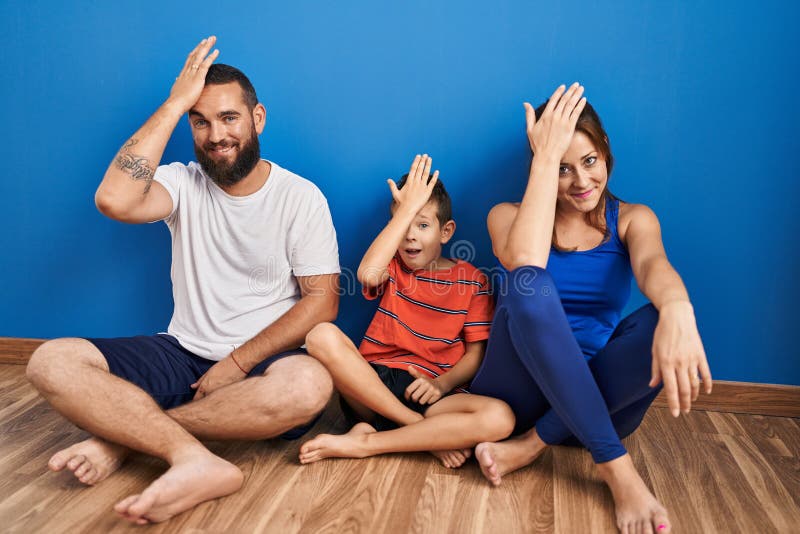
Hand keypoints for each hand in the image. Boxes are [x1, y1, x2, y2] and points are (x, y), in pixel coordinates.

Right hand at [167, 36, 219, 113]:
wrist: (175, 105)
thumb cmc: (176, 102)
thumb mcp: (177, 90)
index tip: (200, 46)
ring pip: (200, 56)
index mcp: (183, 74)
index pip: (190, 60)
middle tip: (208, 39)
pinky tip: (217, 51)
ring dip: (207, 47)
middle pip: (195, 55)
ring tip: (213, 39)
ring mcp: (192, 73)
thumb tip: (177, 79)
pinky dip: (211, 57)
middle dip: (202, 46)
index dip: (195, 52)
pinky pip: (205, 64)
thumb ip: (179, 83)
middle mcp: (187, 71)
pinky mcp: (198, 78)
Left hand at [191, 354, 246, 399]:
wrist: (238, 364)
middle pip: (205, 403)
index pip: (196, 399)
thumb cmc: (224, 366)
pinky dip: (222, 399)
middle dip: (205, 401)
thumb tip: (193, 386)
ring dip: (214, 401)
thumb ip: (200, 381)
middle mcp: (211, 393)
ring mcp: (220, 396)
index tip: (197, 400)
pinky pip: (222, 401)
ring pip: (214, 403)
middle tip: (208, 397)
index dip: (196, 400)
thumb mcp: (209, 372)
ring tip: (218, 395)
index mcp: (205, 387)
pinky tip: (225, 394)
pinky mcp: (229, 397)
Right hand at [387, 155, 439, 215]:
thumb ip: (392, 185)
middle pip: (420, 169)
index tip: (418, 156)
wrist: (408, 210)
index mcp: (409, 181)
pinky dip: (435, 177)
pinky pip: (432, 182)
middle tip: (425, 155)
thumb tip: (388, 180)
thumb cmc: (402, 203)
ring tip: (430, 159)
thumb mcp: (396, 193)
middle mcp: (416, 182)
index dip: (416, 162)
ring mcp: (422, 186)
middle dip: (423, 161)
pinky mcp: (427, 191)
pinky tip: (437, 171)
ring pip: (426, 173)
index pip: (413, 169)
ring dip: (428, 165)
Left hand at [405, 366, 445, 404]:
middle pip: (414, 397)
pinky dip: (428, 402)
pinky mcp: (437, 394)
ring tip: (424, 397)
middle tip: (416, 398)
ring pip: (421, 401)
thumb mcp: (421, 376)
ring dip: (422, 401)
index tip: (408, 398)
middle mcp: (426, 383)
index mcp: (420, 379)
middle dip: (414, 399)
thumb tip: (409, 366)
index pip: (409, 390)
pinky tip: (430, 398)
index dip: (407, 396)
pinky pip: (428, 402)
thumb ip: (414, 373)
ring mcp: (432, 389)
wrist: (440, 384)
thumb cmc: (428, 382)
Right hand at [524, 82, 586, 160]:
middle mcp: (554, 116)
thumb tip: (525, 104)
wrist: (547, 156)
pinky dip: (580, 105)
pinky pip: (576, 113)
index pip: (553, 100)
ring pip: (571, 104)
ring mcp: (563, 121)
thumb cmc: (538, 144)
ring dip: (576, 95)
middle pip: (564, 100)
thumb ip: (529, 115)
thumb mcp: (530, 129)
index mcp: (545, 116)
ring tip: (581, 88)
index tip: (564, 87)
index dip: (559, 92)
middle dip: (571, 91)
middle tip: (576, 84)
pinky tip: (583, 99)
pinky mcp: (570, 127)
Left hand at [649, 301, 712, 416]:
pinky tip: (706, 391)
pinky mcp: (700, 355)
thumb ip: (655, 369)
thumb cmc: (662, 334)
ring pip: (695, 384)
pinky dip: (707, 384)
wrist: (677, 317)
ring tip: (691, 402)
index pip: (671, 389)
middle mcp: (680, 363)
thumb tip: (653, 385)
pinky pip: (706, 373)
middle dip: (684, 403)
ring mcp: (692, 359)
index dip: (673, 403)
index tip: (675, 414)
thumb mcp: (654, 351)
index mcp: (666, 363)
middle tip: (684, 412)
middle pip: (684, 390)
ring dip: (694, 396)